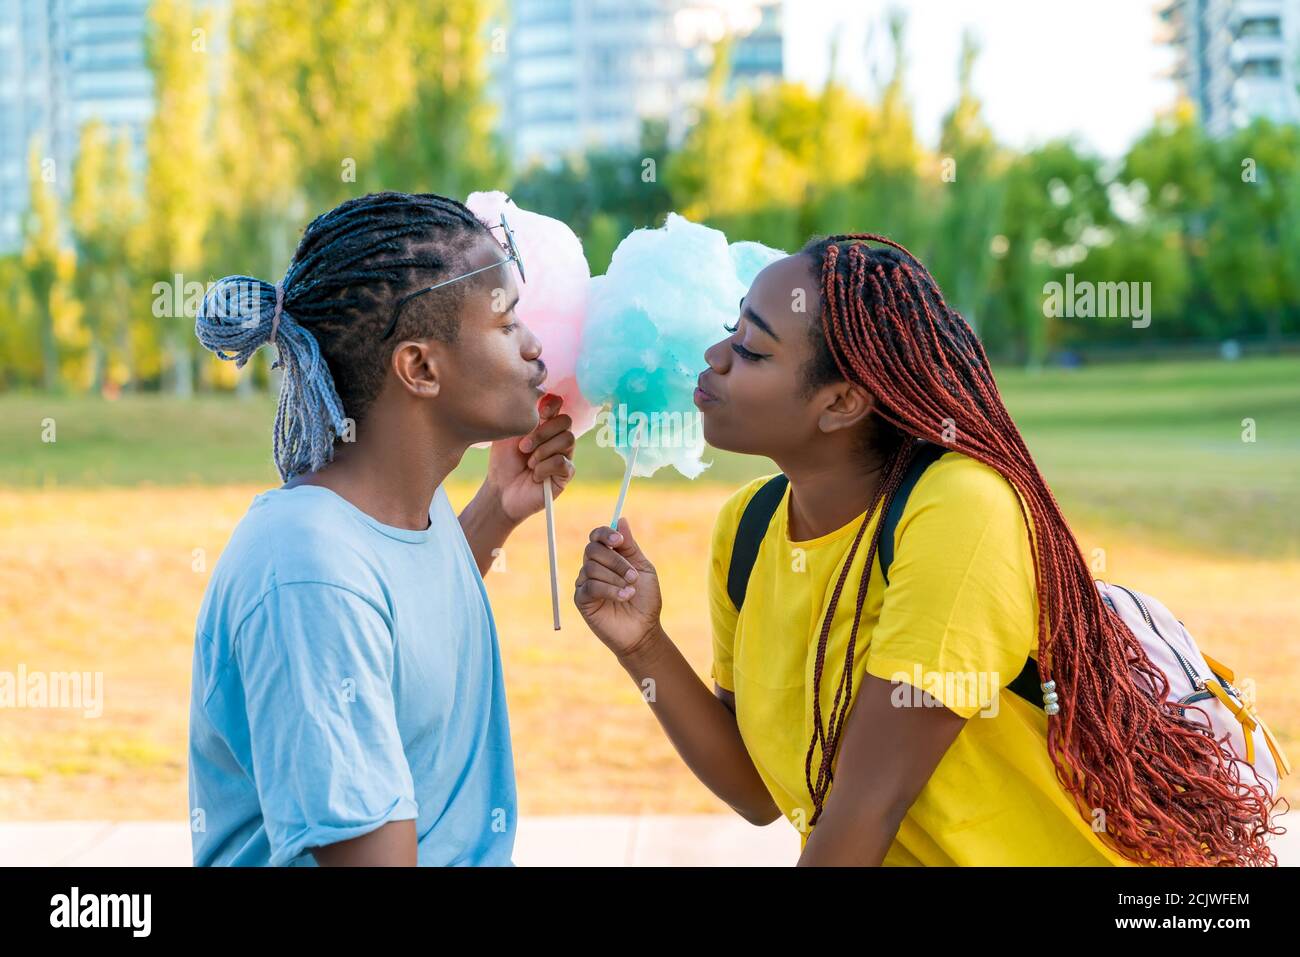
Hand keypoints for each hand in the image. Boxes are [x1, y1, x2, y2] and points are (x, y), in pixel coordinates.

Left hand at [486, 393, 575, 524]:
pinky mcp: (566, 473)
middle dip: (542, 433)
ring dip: (543, 451)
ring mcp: (564, 455)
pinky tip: (535, 476)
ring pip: (567, 439)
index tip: (539, 413)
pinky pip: (562, 462)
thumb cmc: (503, 461)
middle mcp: (557, 437)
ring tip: (528, 463)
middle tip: (523, 447)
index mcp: (544, 424)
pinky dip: (544, 468)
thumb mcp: (508, 432)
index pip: (558, 405)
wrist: (500, 490)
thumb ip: (523, 415)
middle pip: (566, 421)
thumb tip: (539, 398)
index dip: (552, 405)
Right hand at [574, 518, 662, 656]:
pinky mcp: (582, 599)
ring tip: (631, 591)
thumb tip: (620, 520)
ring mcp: (586, 583)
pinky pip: (590, 586)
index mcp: (609, 556)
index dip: (605, 534)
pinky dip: (609, 590)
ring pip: (591, 568)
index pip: (597, 536)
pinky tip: (623, 597)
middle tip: (633, 575)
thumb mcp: (642, 568)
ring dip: (615, 578)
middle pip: (592, 550)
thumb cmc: (645, 600)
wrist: (643, 629)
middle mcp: (594, 566)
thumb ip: (630, 547)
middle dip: (615, 561)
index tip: (619, 541)